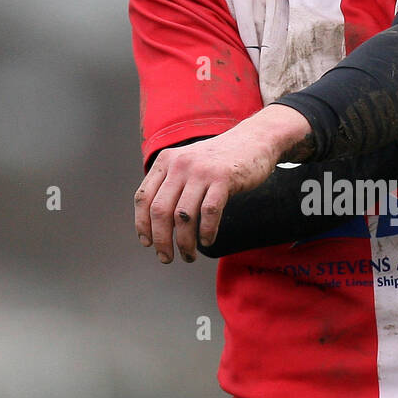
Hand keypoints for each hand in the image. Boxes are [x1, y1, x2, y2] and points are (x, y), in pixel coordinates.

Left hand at [134, 104, 311, 262]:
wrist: (255, 139)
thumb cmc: (221, 159)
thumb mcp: (189, 163)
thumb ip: (171, 184)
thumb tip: (156, 222)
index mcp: (166, 161)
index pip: (143, 198)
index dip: (142, 224)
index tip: (148, 243)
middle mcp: (180, 165)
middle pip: (160, 211)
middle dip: (161, 240)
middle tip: (166, 258)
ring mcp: (202, 171)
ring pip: (183, 216)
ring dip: (184, 243)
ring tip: (189, 256)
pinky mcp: (224, 178)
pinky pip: (209, 212)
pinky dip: (206, 232)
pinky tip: (207, 241)